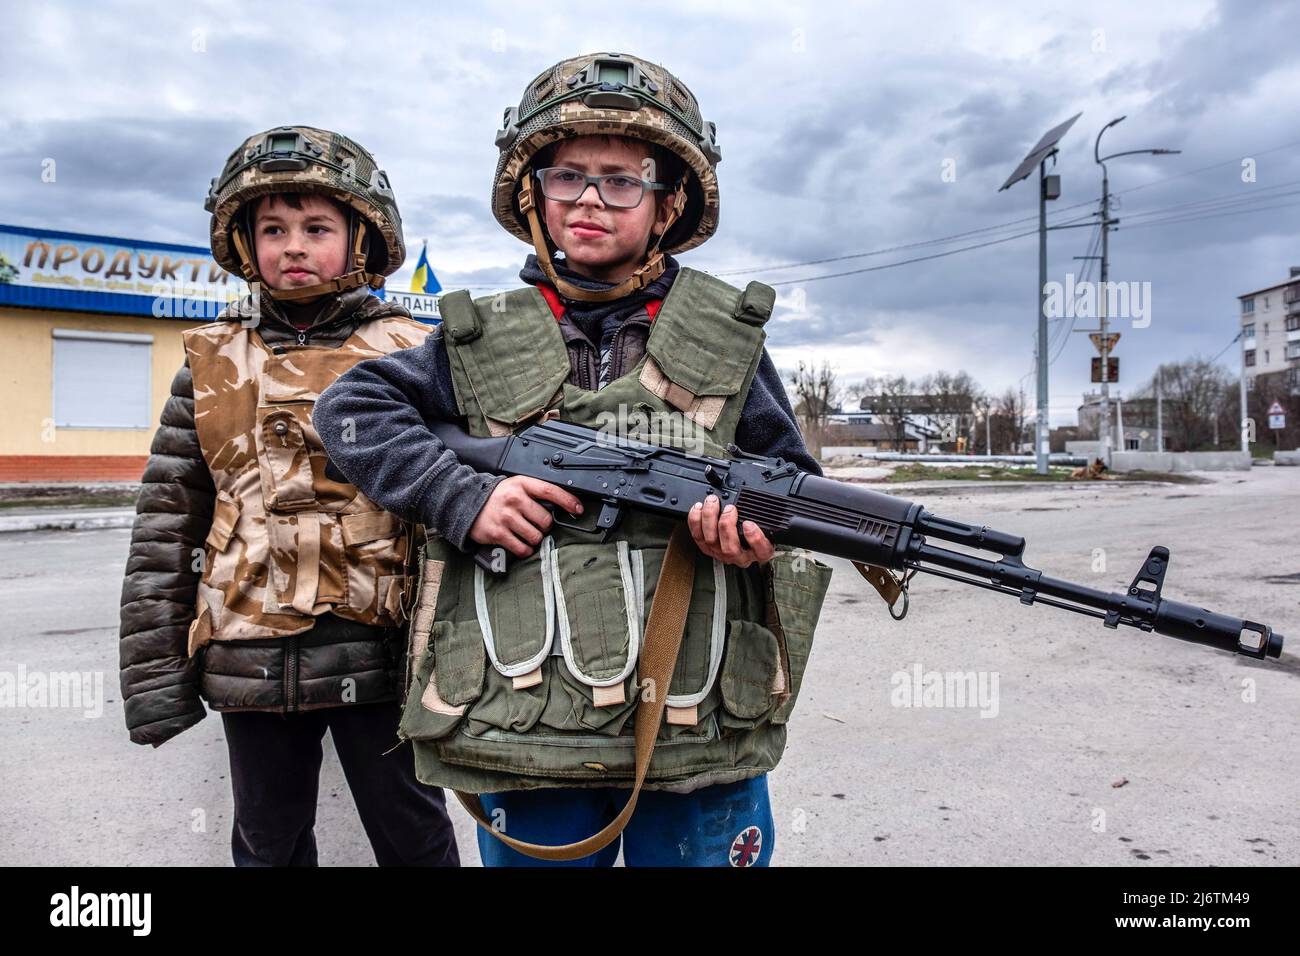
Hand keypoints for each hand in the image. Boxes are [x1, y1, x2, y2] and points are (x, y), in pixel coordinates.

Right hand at [468, 476, 583, 557]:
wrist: (466, 503)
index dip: (568, 501)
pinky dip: (524, 550)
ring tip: (526, 533)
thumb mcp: (515, 486)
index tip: (578, 509)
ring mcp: (506, 517)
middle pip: (545, 520)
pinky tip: (520, 543)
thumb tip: (560, 506)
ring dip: (535, 539)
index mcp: (521, 484)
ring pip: (536, 536)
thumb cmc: (496, 496)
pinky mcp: (498, 534)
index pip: (550, 490)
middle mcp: (514, 500)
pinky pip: (522, 548)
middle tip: (536, 524)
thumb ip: (535, 492)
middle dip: (544, 526)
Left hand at [687, 494, 774, 567]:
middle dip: (727, 525)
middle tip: (730, 508)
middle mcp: (740, 556)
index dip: (755, 538)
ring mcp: (721, 554)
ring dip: (709, 519)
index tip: (749, 523)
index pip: (761, 551)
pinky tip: (699, 508)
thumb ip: (765, 518)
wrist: (741, 539)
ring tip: (712, 503)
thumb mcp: (766, 525)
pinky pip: (697, 536)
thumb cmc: (753, 531)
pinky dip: (696, 520)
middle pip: (730, 548)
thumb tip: (764, 501)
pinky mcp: (707, 549)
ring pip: (711, 541)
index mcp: (759, 552)